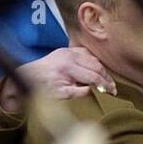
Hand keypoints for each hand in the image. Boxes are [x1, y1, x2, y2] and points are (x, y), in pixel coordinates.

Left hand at [0, 47, 116, 114]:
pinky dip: (94, 62)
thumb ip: (78, 93)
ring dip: (102, 70)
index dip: (105, 84)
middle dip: (106, 77)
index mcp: (68, 67)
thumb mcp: (60, 94)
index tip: (112, 92)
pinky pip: (87, 54)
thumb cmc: (44, 87)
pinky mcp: (69, 49)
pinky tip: (96, 70)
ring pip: (94, 59)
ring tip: (106, 80)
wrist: (30, 75)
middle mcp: (70, 56)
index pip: (93, 76)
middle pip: (97, 66)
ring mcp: (69, 51)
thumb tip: (95, 90)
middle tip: (112, 87)